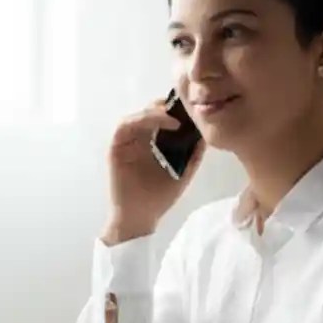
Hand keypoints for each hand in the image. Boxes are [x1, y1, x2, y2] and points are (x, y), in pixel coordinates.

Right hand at [103, 99, 205, 245]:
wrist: (141, 217)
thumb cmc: (160, 198)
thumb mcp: (184, 171)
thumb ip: (194, 153)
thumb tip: (205, 132)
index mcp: (152, 142)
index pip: (161, 118)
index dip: (176, 109)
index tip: (193, 108)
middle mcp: (137, 139)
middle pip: (149, 111)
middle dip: (167, 106)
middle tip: (185, 106)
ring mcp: (126, 143)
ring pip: (138, 115)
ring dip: (155, 111)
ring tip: (175, 116)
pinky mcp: (116, 148)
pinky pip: (125, 127)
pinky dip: (143, 120)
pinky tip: (165, 123)